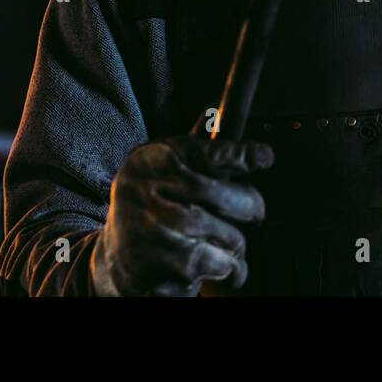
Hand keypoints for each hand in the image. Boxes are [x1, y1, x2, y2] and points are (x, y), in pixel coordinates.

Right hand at [89, 134, 273, 295]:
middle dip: (250, 205)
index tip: (265, 157)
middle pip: (224, 196)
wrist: (116, 257)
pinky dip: (227, 269)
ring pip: (228, 234)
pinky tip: (215, 265)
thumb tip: (212, 112)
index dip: (240, 155)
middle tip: (256, 211)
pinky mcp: (164, 262)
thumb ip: (194, 150)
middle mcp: (150, 189)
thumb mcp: (163, 168)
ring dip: (237, 243)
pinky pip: (219, 264)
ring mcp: (156, 227)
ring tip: (226, 242)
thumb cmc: (150, 204)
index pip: (207, 153)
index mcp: (156, 159)